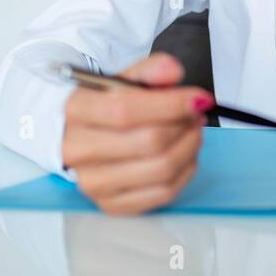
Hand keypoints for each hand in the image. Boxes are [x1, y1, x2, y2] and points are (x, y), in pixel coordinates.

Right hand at [62, 52, 210, 214]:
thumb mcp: (122, 79)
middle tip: (196, 114)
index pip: (126, 110)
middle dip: (184, 125)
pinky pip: (163, 193)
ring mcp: (93, 182)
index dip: (170, 104)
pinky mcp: (110, 205)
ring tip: (193, 131)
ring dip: (189, 147)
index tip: (199, 98)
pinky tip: (186, 155)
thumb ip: (148, 70)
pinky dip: (185, 172)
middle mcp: (77, 150)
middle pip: (149, 142)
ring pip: (161, 169)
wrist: (78, 135)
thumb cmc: (106, 106)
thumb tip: (172, 71)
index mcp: (76, 110)